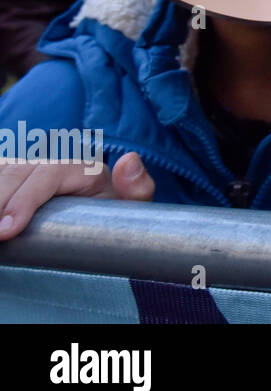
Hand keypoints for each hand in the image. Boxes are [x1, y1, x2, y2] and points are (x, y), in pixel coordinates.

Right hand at [0, 151, 154, 240]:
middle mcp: (51, 161)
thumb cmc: (112, 214)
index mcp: (82, 167)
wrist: (99, 216)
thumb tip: (130, 160)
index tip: (8, 230)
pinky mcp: (13, 178)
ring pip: (2, 172)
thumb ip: (138, 188)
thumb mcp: (131, 206)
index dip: (24, 199)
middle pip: (16, 172)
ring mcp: (28, 168)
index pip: (48, 173)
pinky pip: (0, 176)